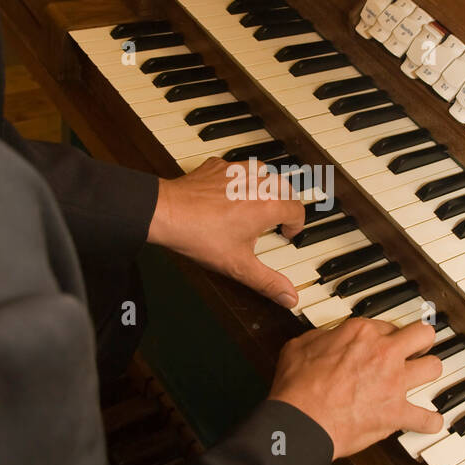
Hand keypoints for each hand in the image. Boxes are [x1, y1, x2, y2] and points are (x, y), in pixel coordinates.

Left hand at [147, 157, 305, 307]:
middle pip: (285, 189)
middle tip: (275, 221)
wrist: (167, 213)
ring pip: (265, 173)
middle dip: (284, 206)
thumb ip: (268, 282)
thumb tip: (290, 298)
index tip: (286, 233)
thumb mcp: (239, 266)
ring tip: (256, 204)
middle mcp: (257, 182)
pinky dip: (240, 180)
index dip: (296, 225)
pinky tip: (230, 194)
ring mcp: (237, 170)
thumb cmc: (201, 236)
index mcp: (268, 205)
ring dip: (265, 187)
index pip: (297, 210)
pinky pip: (239, 168)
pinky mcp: (219, 166)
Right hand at [269, 318, 443, 458]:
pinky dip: (430, 421)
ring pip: (433, 367)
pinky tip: (431, 421)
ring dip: (429, 372)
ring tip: (425, 376)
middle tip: (417, 346)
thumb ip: (320, 338)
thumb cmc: (298, 386)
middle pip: (422, 335)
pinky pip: (427, 418)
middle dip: (422, 340)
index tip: (383, 340)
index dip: (385, 334)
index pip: (386, 325)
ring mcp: (394, 383)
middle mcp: (383, 353)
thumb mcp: (300, 346)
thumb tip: (325, 339)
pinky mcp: (396, 412)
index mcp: (361, 333)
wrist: (302, 420)